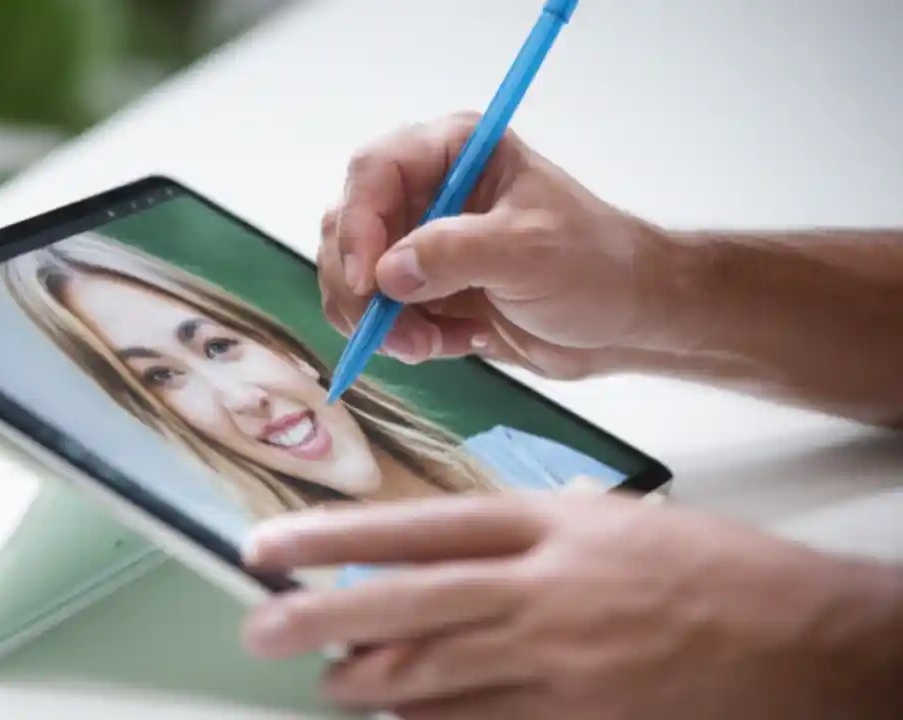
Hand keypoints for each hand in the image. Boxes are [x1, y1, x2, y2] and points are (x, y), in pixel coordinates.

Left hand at [242, 495, 902, 718]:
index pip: (415, 528)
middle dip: (317, 619)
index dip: (332, 541)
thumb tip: (444, 556)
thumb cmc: (713, 572)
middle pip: (402, 605)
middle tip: (261, 626)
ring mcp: (555, 668)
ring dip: (367, 679)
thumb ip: (525, 536)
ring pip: (428, 676)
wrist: (805, 642)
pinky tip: (404, 712)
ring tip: (332, 677)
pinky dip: (429, 719)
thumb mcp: (610, 521)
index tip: (273, 548)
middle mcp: (540, 594)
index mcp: (547, 528)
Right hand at [318, 113, 677, 377]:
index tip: (368, 283)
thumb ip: (453, 254)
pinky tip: (447, 343)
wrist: (624, 321)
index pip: (374, 171)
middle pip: (347, 225)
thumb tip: (385, 276)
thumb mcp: (528, 251)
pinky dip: (397, 336)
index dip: (358, 225)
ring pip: (352, 274)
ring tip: (424, 345)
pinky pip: (376, 312)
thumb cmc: (593, 267)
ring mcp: (419, 240)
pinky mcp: (422, 288)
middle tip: (390, 332)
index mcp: (453, 151)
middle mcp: (425, 189)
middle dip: (359, 286)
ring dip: (375, 320)